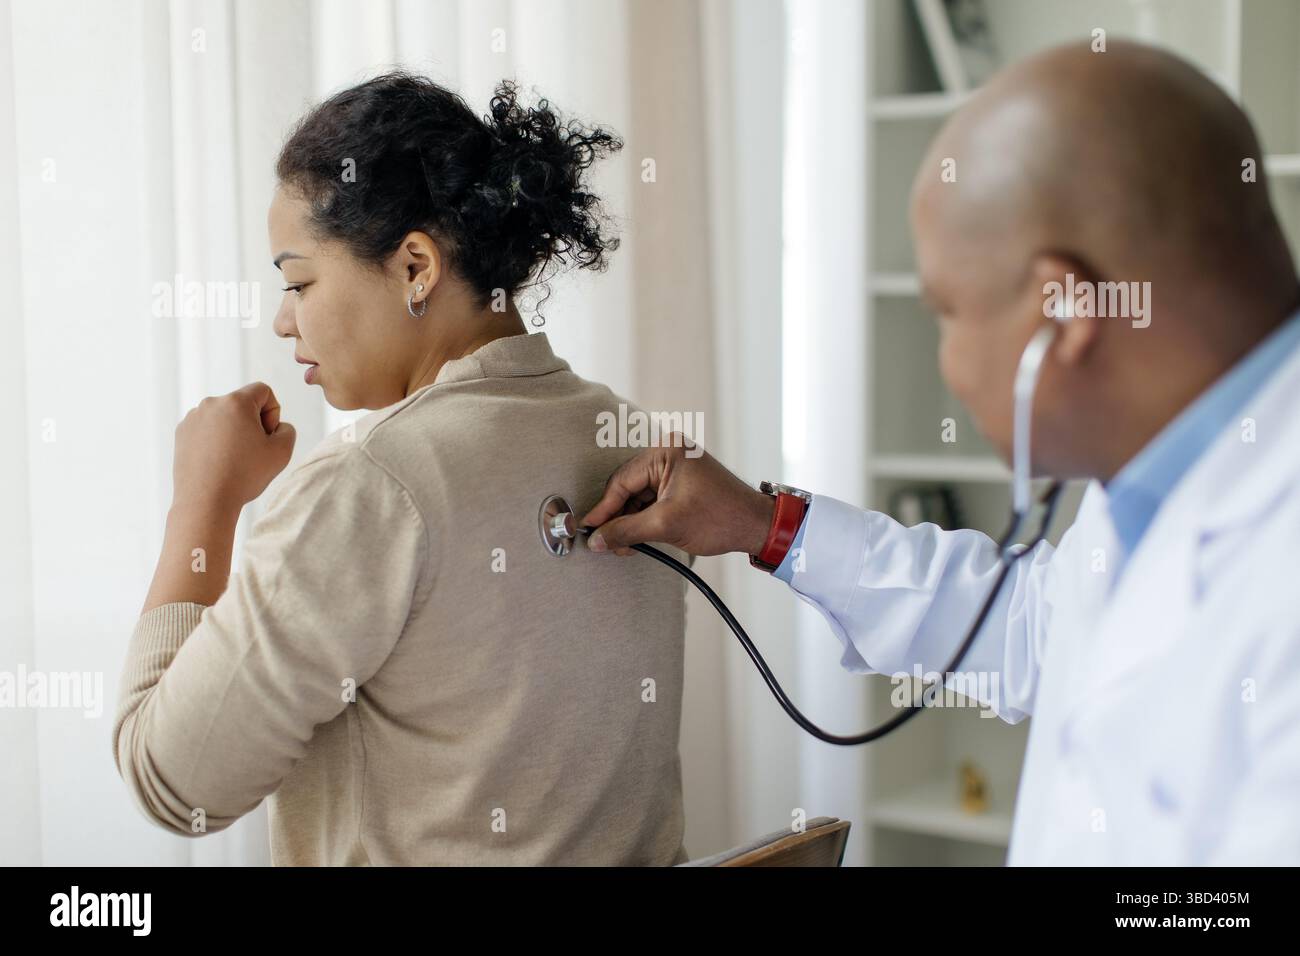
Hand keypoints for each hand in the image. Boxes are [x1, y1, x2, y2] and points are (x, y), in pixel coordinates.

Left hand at [172, 382, 296, 514]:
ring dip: (233, 432)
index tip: (267, 436)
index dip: (273, 413)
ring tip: (234, 459)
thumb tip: (276, 426)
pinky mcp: (181, 433)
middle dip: (252, 423)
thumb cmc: (245, 476)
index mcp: (236, 402)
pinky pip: (207, 429)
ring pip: (224, 417)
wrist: (206, 501)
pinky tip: (218, 462)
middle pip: (242, 404)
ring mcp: (192, 418)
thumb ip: (287, 429)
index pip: (263, 391)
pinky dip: (215, 441)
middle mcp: (211, 403)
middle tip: (252, 451)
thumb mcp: (282, 451)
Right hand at [580, 436, 774, 556]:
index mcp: (666, 451)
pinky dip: (644, 520)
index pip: (622, 481)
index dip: (603, 509)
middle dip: (617, 518)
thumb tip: (596, 540)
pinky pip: (652, 499)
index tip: (587, 530)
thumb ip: (626, 531)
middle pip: (627, 488)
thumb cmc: (720, 518)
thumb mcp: (666, 526)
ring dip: (630, 522)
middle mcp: (668, 452)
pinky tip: (638, 539)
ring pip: (638, 496)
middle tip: (605, 544)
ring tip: (625, 546)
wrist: (755, 525)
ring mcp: (676, 466)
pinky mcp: (681, 482)